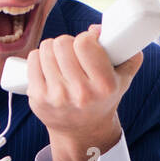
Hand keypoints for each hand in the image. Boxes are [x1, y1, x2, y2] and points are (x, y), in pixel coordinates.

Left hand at [25, 24, 143, 160]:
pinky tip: (48, 65)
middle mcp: (80, 93)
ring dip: (53, 48)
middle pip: (62, 43)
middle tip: (73, 52)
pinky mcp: (38, 97)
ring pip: (46, 49)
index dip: (86, 38)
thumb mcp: (123, 78)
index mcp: (104, 86)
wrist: (83, 132)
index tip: (88, 44)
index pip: (84, 43)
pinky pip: (32, 59)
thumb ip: (127, 51)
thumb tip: (97, 28)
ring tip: (61, 59)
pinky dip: (39, 56)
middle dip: (68, 42)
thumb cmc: (103, 99)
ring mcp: (56, 96)